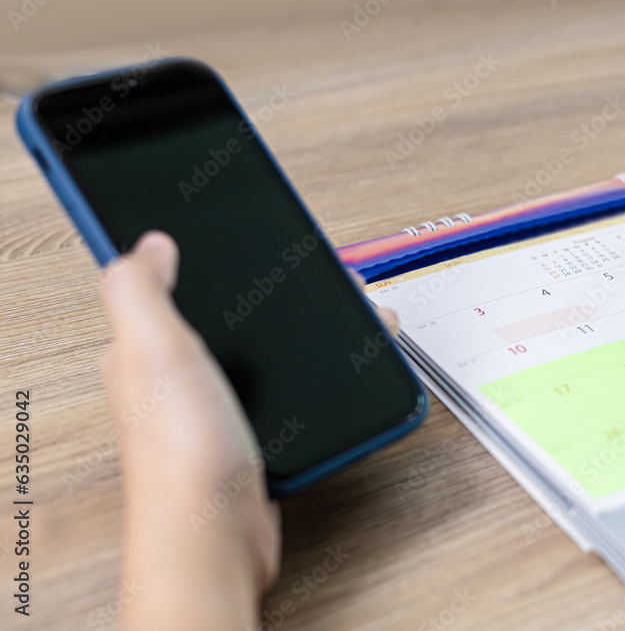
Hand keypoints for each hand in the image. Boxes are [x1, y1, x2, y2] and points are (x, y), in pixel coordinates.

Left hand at [99, 231, 396, 629]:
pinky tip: (331, 359)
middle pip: (227, 308)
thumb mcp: (153, 352)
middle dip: (273, 284)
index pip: (171, 282)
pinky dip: (311, 362)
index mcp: (147, 347)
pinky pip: (281, 380)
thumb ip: (140, 290)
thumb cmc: (182, 454)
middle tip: (315, 267)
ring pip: (262, 343)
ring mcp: (215, 401)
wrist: (218, 533)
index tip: (235, 231)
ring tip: (344, 303)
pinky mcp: (249, 427)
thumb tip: (147, 244)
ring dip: (301, 322)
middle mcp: (177, 373)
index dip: (202, 252)